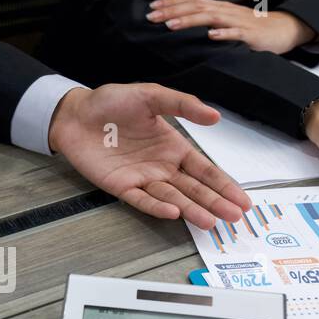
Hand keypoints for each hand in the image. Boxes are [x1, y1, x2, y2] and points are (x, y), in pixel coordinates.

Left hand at [48, 84, 251, 227]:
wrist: (76, 113)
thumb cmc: (111, 102)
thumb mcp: (151, 96)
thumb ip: (182, 105)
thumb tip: (215, 116)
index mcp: (173, 147)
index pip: (205, 170)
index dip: (224, 185)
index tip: (242, 199)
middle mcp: (161, 167)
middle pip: (194, 189)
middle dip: (215, 203)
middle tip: (234, 217)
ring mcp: (142, 178)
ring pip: (172, 198)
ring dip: (192, 210)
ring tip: (211, 222)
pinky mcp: (121, 186)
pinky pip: (142, 200)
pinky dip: (157, 207)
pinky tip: (174, 213)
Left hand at [146, 0, 314, 54]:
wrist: (283, 29)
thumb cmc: (251, 28)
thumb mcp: (226, 22)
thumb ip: (208, 21)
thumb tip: (182, 25)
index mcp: (218, 8)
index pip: (191, 0)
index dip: (171, 2)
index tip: (151, 7)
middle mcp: (225, 11)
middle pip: (195, 6)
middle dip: (171, 11)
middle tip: (151, 16)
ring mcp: (237, 22)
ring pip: (210, 17)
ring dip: (189, 21)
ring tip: (170, 26)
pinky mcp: (250, 34)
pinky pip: (235, 33)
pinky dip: (223, 34)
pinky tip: (210, 36)